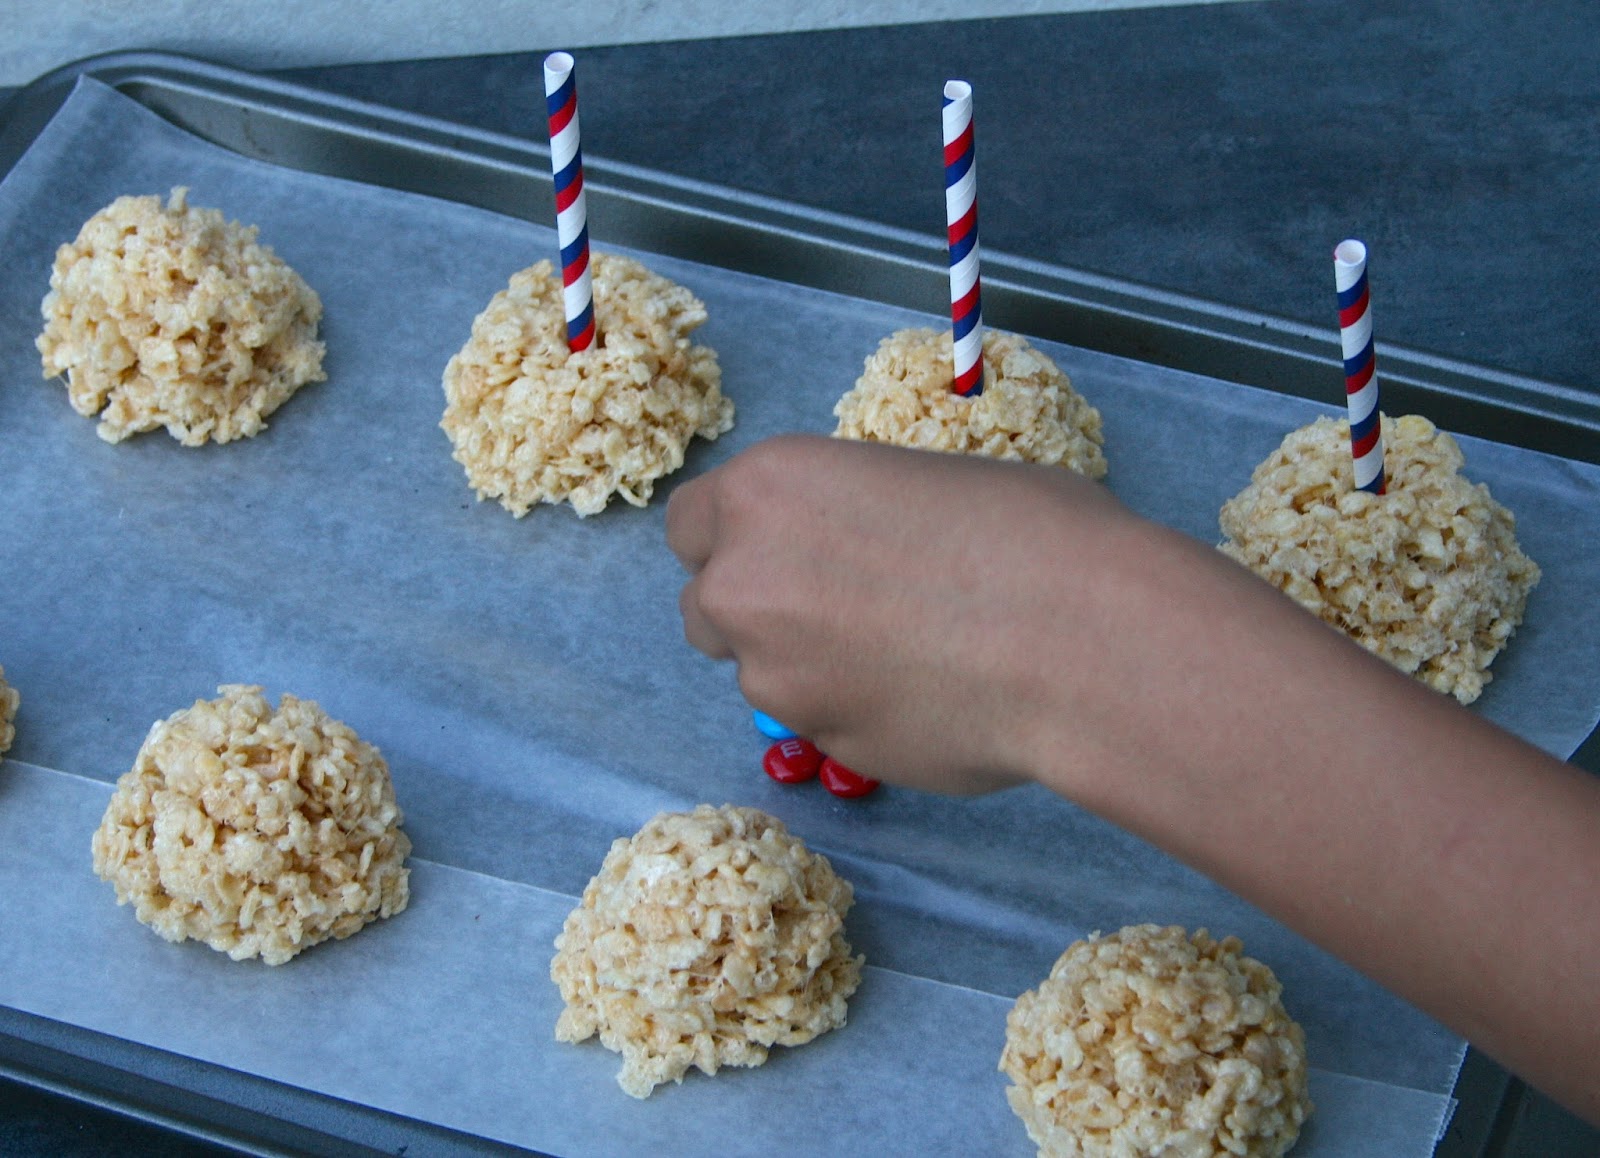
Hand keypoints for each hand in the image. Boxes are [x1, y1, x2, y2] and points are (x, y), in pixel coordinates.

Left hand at [666, 434, 1135, 793]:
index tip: (778, 549)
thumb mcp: (921, 479)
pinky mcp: (818, 742)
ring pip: (758, 672)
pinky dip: (850, 710)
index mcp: (766, 489)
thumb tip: (854, 549)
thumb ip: (852, 516)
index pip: (691, 521)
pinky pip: (815, 721)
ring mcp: (773, 673)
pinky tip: (924, 695)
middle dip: (754, 608)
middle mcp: (744, 580)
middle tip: (834, 607)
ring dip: (803, 664)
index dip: (733, 538)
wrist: (1080, 640)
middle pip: (706, 603)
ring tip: (899, 654)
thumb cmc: (1029, 530)